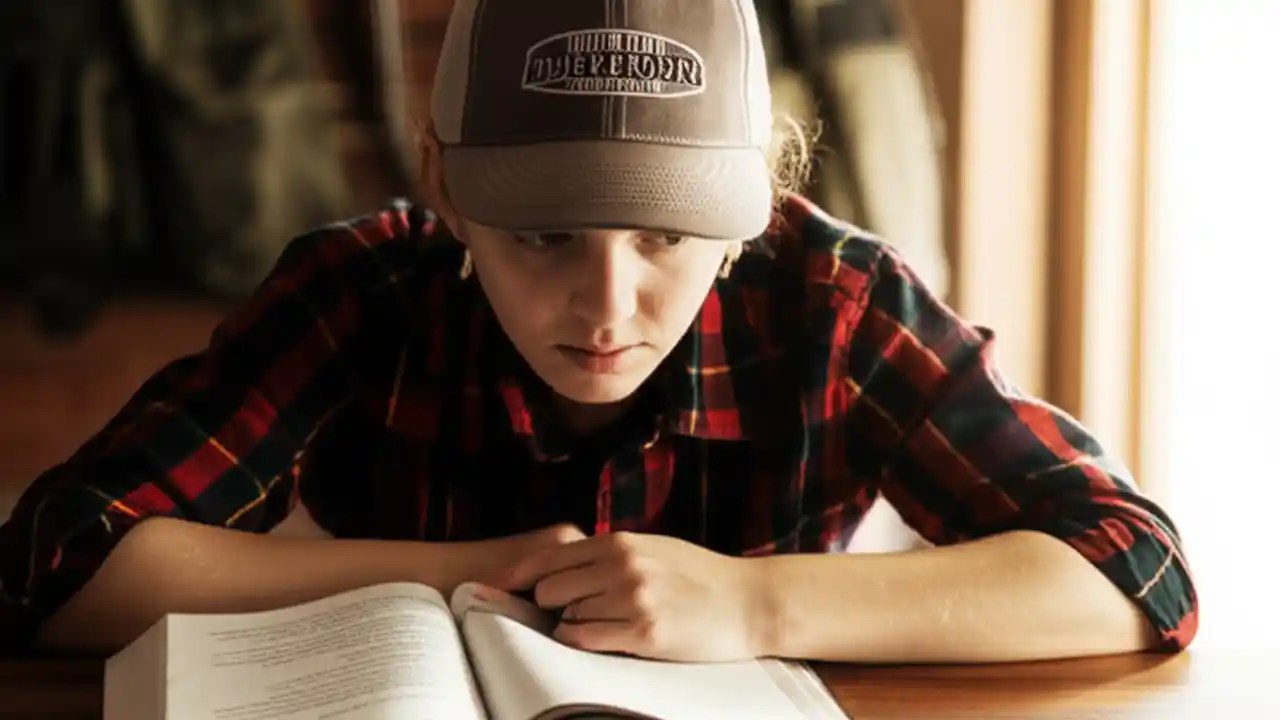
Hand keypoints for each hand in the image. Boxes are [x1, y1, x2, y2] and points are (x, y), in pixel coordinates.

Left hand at [493, 532, 771, 661]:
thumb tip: (565, 561)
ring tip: (604, 623)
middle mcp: (621, 566)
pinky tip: (607, 638)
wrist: (748, 601)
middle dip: (550, 603)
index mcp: (620, 542)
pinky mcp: (643, 633)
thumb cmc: (700, 576)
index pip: (549, 555)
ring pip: (565, 616)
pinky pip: (586, 639)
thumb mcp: (653, 549)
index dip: (519, 574)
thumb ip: (611, 553)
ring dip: (573, 624)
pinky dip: (584, 642)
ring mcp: (632, 599)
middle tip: (565, 612)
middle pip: (548, 588)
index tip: (496, 586)